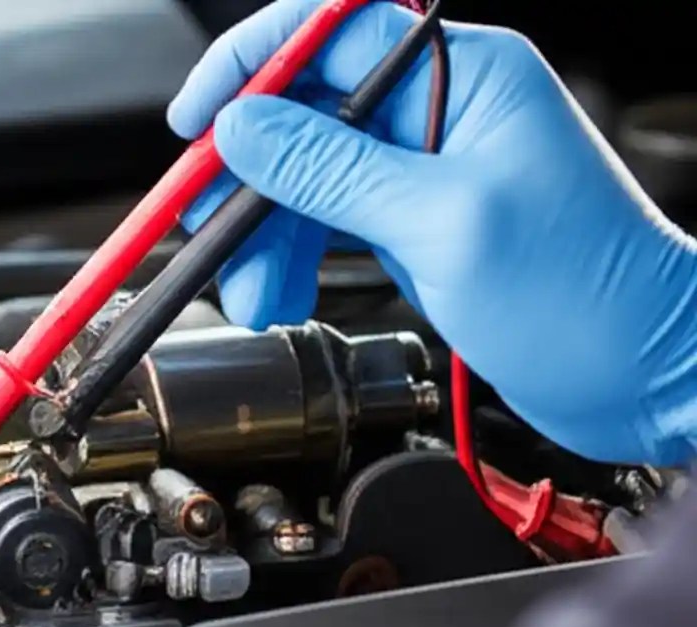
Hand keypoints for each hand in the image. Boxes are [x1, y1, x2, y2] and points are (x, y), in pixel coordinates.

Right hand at [169, 0, 696, 465]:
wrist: (644, 376)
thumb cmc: (588, 295)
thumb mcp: (444, 223)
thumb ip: (333, 170)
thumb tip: (244, 129)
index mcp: (465, 76)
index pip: (331, 31)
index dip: (252, 65)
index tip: (198, 117)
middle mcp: (441, 112)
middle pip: (307, 111)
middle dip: (248, 172)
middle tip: (206, 222)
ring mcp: (426, 170)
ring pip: (308, 176)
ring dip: (265, 231)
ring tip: (251, 290)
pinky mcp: (417, 223)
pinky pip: (330, 222)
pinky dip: (294, 257)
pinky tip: (281, 292)